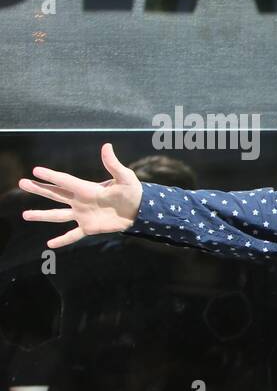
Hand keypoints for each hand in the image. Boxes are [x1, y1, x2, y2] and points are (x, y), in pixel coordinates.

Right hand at [18, 143, 142, 248]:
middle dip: (39, 189)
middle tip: (22, 183)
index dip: (52, 176)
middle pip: (55, 194)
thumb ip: (114, 164)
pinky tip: (50, 244)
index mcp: (87, 188)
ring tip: (25, 215)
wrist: (140, 210)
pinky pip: (73, 235)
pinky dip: (62, 240)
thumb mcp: (125, 177)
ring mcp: (83, 215)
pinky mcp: (89, 227)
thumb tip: (107, 146)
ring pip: (58, 215)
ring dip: (42, 215)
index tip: (36, 170)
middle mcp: (80, 201)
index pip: (66, 181)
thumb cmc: (133, 191)